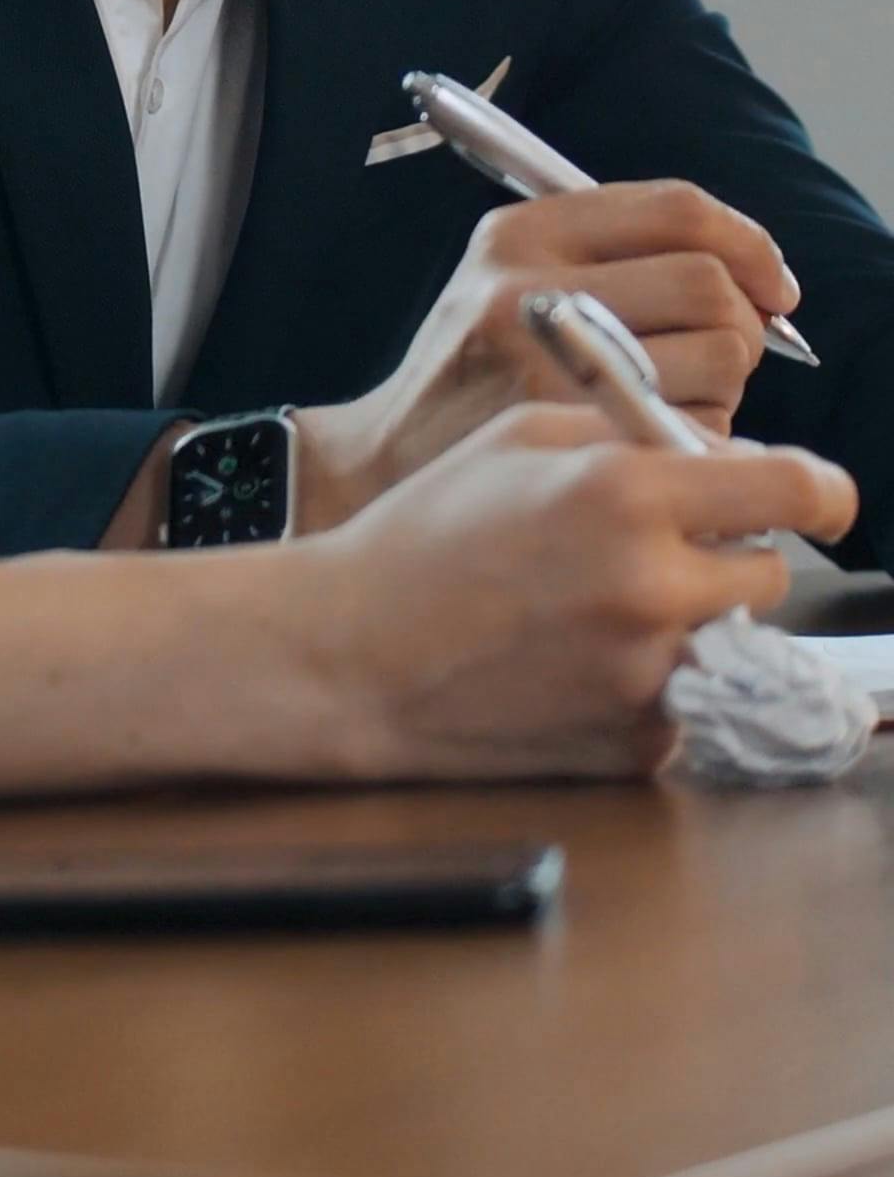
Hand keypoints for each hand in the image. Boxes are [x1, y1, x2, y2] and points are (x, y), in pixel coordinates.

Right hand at [289, 179, 801, 530]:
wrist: (389, 466)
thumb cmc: (474, 377)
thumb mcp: (507, 281)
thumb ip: (611, 256)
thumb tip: (757, 276)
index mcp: (521, 234)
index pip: (679, 209)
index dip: (750, 244)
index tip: (773, 284)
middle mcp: (533, 291)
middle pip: (712, 288)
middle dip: (743, 326)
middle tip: (724, 356)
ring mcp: (556, 372)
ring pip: (721, 364)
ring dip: (725, 390)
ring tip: (671, 407)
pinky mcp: (581, 444)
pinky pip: (700, 434)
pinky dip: (699, 444)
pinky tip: (650, 450)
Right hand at [305, 408, 855, 782]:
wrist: (352, 656)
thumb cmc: (424, 534)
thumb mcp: (519, 434)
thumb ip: (631, 431)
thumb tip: (720, 455)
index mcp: (627, 494)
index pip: (789, 488)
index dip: (822, 490)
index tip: (824, 498)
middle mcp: (653, 587)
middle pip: (768, 569)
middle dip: (728, 552)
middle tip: (656, 549)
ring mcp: (649, 676)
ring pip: (727, 638)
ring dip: (689, 619)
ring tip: (596, 607)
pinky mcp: (637, 745)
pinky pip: (683, 700)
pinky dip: (648, 680)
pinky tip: (572, 662)